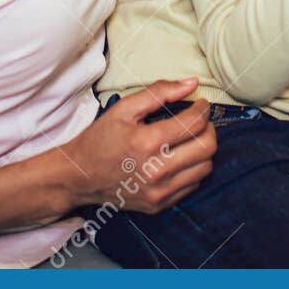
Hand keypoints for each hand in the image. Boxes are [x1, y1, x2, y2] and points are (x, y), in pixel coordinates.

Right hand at [63, 78, 216, 212]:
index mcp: (147, 143)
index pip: (195, 123)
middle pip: (207, 147)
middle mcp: (157, 171)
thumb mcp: (124, 108)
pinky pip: (193, 185)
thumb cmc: (101, 139)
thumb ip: (160, 92)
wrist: (80, 176)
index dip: (203, 109)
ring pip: (205, 167)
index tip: (200, 104)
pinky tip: (179, 158)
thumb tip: (192, 83)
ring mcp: (159, 192)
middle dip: (208, 128)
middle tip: (198, 120)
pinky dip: (193, 168)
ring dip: (203, 149)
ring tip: (190, 139)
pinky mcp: (160, 205)